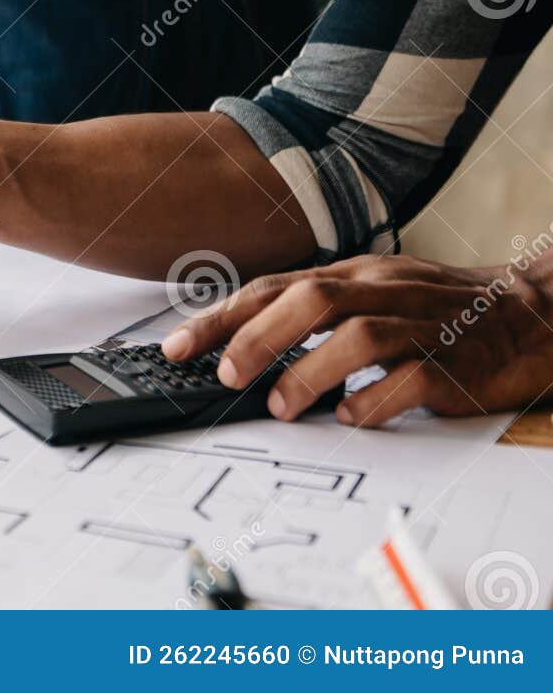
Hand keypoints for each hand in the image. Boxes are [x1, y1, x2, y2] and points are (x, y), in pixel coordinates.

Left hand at [162, 255, 552, 426]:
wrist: (532, 313)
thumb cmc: (437, 309)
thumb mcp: (368, 294)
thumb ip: (310, 313)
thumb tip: (236, 344)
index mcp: (352, 276)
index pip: (272, 288)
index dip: (220, 317)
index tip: (175, 347)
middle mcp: (381, 292)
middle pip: (310, 300)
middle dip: (258, 337)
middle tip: (225, 374)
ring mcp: (420, 325)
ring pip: (357, 335)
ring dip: (309, 372)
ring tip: (280, 405)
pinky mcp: (456, 364)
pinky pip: (413, 377)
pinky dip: (376, 398)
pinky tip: (352, 416)